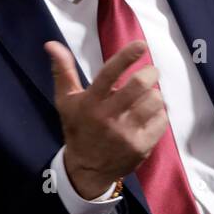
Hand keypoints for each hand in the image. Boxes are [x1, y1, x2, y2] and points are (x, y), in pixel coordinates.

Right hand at [46, 40, 167, 199]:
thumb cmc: (78, 128)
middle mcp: (108, 117)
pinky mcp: (141, 146)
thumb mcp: (66, 101)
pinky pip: (162, 120)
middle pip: (139, 86)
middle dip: (150, 73)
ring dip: (154, 94)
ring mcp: (126, 133)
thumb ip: (63, 71)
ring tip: (147, 97)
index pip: (109, 74)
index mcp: (90, 102)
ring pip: (154, 101)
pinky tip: (150, 115)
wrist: (87, 170)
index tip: (141, 45)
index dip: (126, 57)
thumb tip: (52, 44)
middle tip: (150, 72)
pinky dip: (159, 113)